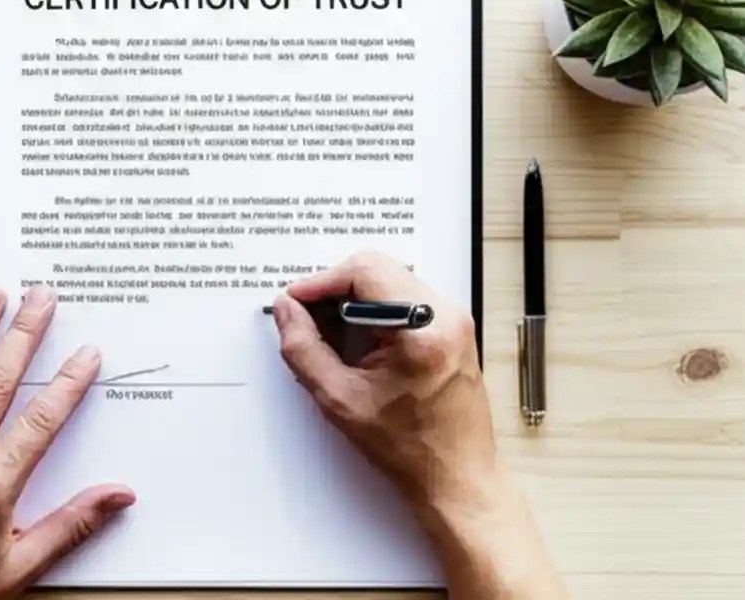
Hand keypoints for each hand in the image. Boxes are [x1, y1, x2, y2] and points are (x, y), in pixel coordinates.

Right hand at [270, 250, 495, 516]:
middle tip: (309, 318)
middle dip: (336, 289)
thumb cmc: (410, 449)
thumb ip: (304, 349)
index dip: (320, 282)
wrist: (456, 476)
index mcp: (422, 330)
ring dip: (355, 298)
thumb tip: (287, 311)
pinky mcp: (453, 328)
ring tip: (333, 335)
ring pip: (390, 279)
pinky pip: (405, 298)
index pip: (364, 271)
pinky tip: (359, 341)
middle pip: (377, 268)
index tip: (296, 301)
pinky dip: (375, 309)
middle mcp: (445, 316)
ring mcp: (454, 320)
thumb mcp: (340, 400)